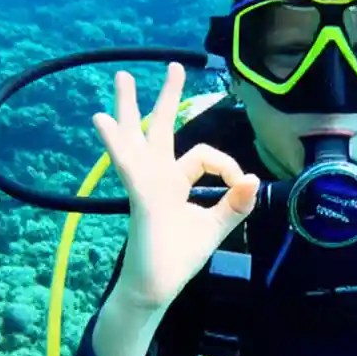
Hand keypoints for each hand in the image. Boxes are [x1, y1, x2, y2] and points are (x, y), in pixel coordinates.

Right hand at [92, 62, 259, 312]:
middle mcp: (157, 178)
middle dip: (167, 98)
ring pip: (138, 138)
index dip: (227, 165)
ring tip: (123, 77)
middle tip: (174, 66)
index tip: (241, 183)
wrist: (154, 288)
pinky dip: (117, 143)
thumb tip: (254, 178)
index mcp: (174, 183)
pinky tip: (102, 120)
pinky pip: (128, 165)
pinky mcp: (140, 197)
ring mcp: (145, 185)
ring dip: (130, 107)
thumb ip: (234, 205)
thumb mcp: (213, 228)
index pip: (202, 156)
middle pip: (161, 130)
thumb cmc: (178, 259)